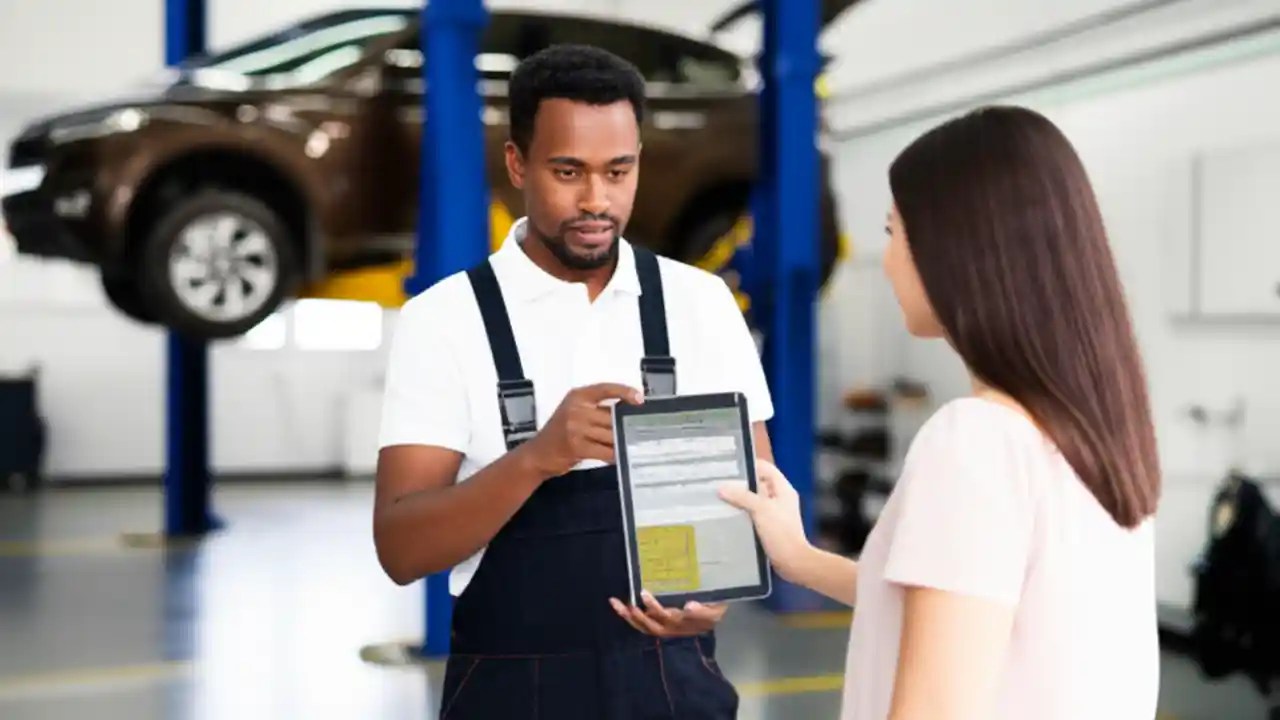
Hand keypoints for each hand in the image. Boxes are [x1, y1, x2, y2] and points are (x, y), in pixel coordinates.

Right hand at [522, 382, 642, 477]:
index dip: (625, 392)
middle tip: (642, 431)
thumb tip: (627, 412)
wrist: (537, 454)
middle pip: (611, 416)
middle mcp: (576, 409)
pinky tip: (620, 457)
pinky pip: (605, 451)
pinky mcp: (577, 446)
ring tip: (633, 445)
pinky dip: (614, 455)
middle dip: (627, 425)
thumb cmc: (558, 434)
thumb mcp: (573, 413)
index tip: (640, 400)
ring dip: (623, 442)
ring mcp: (575, 428)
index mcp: (577, 396)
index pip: (606, 389)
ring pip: (610, 434)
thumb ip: (595, 410)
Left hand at [609, 591, 726, 637]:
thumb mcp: (713, 612)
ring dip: (628, 617)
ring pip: (643, 626)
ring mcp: (664, 628)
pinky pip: (642, 624)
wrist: (712, 621)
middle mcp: (670, 628)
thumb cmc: (711, 613)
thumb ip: (702, 610)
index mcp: (681, 623)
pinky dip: (631, 618)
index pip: (664, 616)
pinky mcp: (659, 625)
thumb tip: (689, 606)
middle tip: (621, 602)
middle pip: (649, 624)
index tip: (643, 593)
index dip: (653, 607)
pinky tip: (621, 608)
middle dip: (635, 614)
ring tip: (615, 603)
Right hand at [718, 458, 812, 582]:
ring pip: (754, 499)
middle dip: (740, 483)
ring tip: (719, 497)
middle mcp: (780, 498)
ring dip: (740, 498)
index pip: (766, 468)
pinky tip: (727, 514)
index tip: (730, 467)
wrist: (792, 561)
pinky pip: (753, 513)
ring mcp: (774, 512)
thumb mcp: (761, 509)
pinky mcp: (769, 526)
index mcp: (783, 489)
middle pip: (758, 484)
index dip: (749, 465)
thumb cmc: (781, 531)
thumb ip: (742, 497)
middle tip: (719, 482)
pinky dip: (742, 512)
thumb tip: (722, 487)